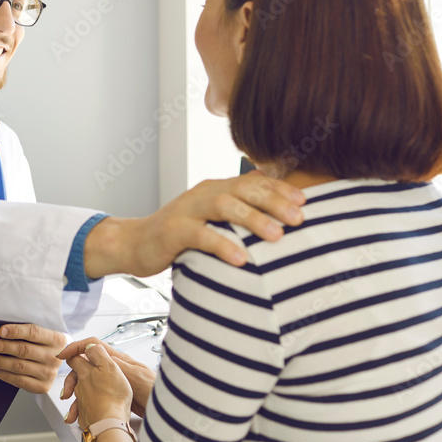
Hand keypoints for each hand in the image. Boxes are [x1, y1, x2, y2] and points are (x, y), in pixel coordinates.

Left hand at [0, 323, 67, 393]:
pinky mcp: (43, 386)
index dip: (16, 331)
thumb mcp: (42, 334)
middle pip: (24, 350)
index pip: (34, 332)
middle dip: (3, 347)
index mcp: (56, 339)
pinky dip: (5, 375)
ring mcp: (49, 373)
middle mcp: (55, 357)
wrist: (54, 362)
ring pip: (19, 366)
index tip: (0, 331)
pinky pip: (20, 380)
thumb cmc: (43, 344)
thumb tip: (0, 331)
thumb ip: (26, 332)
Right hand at [59, 338, 154, 421]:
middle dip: (72, 380)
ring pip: (87, 386)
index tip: (62, 355)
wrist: (164, 408)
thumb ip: (114, 363)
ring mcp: (111, 383)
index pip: (91, 346)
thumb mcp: (133, 374)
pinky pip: (93, 400)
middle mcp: (112, 369)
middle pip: (85, 368)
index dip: (75, 348)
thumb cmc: (153, 389)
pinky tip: (82, 417)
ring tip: (72, 412)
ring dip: (77, 398)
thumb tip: (95, 351)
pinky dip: (85, 408)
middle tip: (67, 392)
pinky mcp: (112, 397)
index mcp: (116, 360)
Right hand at [84, 170, 305, 278]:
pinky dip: (222, 244)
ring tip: (277, 236)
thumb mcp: (211, 218)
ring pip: (224, 205)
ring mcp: (187, 210)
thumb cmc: (179, 234)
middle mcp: (204, 193)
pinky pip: (200, 234)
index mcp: (217, 188)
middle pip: (243, 189)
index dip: (280, 190)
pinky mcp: (172, 230)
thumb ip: (238, 211)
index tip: (306, 202)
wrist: (134, 243)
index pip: (254, 182)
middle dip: (274, 202)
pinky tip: (241, 259)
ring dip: (253, 219)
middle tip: (300, 219)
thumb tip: (275, 206)